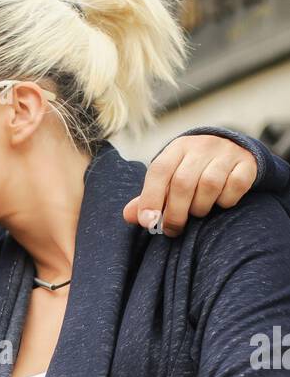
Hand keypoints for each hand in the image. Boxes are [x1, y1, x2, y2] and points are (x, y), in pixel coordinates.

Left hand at [123, 135, 256, 237]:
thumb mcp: (169, 179)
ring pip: (209, 184)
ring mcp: (226, 153)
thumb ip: (149, 197)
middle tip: (172, 230)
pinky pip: (235, 186)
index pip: (159, 170)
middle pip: (183, 182)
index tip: (147, 222)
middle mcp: (201, 146)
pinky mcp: (247, 163)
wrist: (232, 151)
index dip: (150, 198)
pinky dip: (226, 201)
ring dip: (200, 207)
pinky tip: (221, 203)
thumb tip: (129, 216)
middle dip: (175, 212)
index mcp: (177, 148)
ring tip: (198, 213)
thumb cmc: (193, 171)